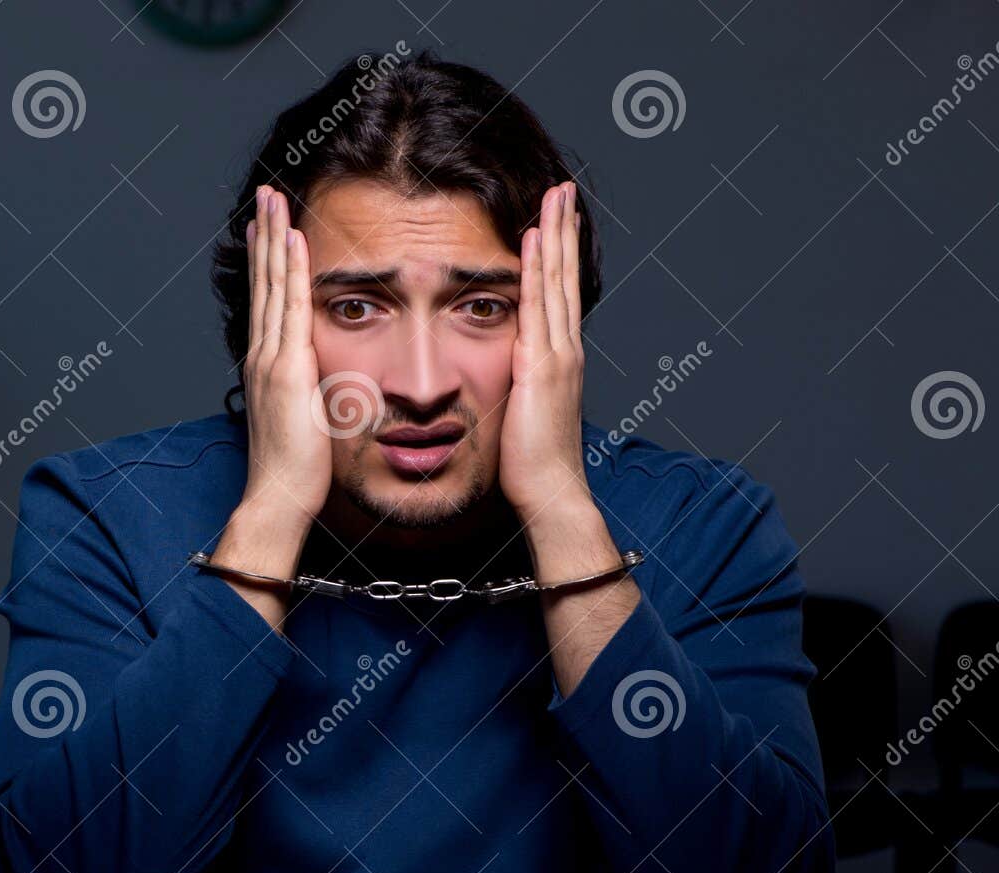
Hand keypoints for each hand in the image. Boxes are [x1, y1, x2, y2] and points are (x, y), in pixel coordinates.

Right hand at [237, 185, 327, 530]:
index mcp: (271, 365)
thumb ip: (316, 391)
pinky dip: (287, 272)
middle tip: (266, 194)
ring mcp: (271, 359)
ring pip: (272, 285)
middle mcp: (265, 355)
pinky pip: (288, 309)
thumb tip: (332, 379)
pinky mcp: (285, 369)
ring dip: (273, 238)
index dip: (270, 261)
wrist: (280, 496)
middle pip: (264, 281)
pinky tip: (292, 240)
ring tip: (274, 199)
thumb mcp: (310, 418)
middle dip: (265, 235)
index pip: (270, 300)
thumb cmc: (298, 469)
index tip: (272, 226)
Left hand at [499, 180, 590, 523]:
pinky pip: (538, 308)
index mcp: (558, 358)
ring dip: (554, 235)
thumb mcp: (520, 411)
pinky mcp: (543, 367)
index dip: (557, 254)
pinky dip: (537, 271)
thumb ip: (515, 385)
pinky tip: (532, 240)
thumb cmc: (529, 463)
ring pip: (556, 282)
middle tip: (562, 187)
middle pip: (564, 275)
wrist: (548, 492)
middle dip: (563, 229)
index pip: (558, 293)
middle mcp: (564, 348)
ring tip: (554, 195)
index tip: (554, 218)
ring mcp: (558, 355)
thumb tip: (500, 373)